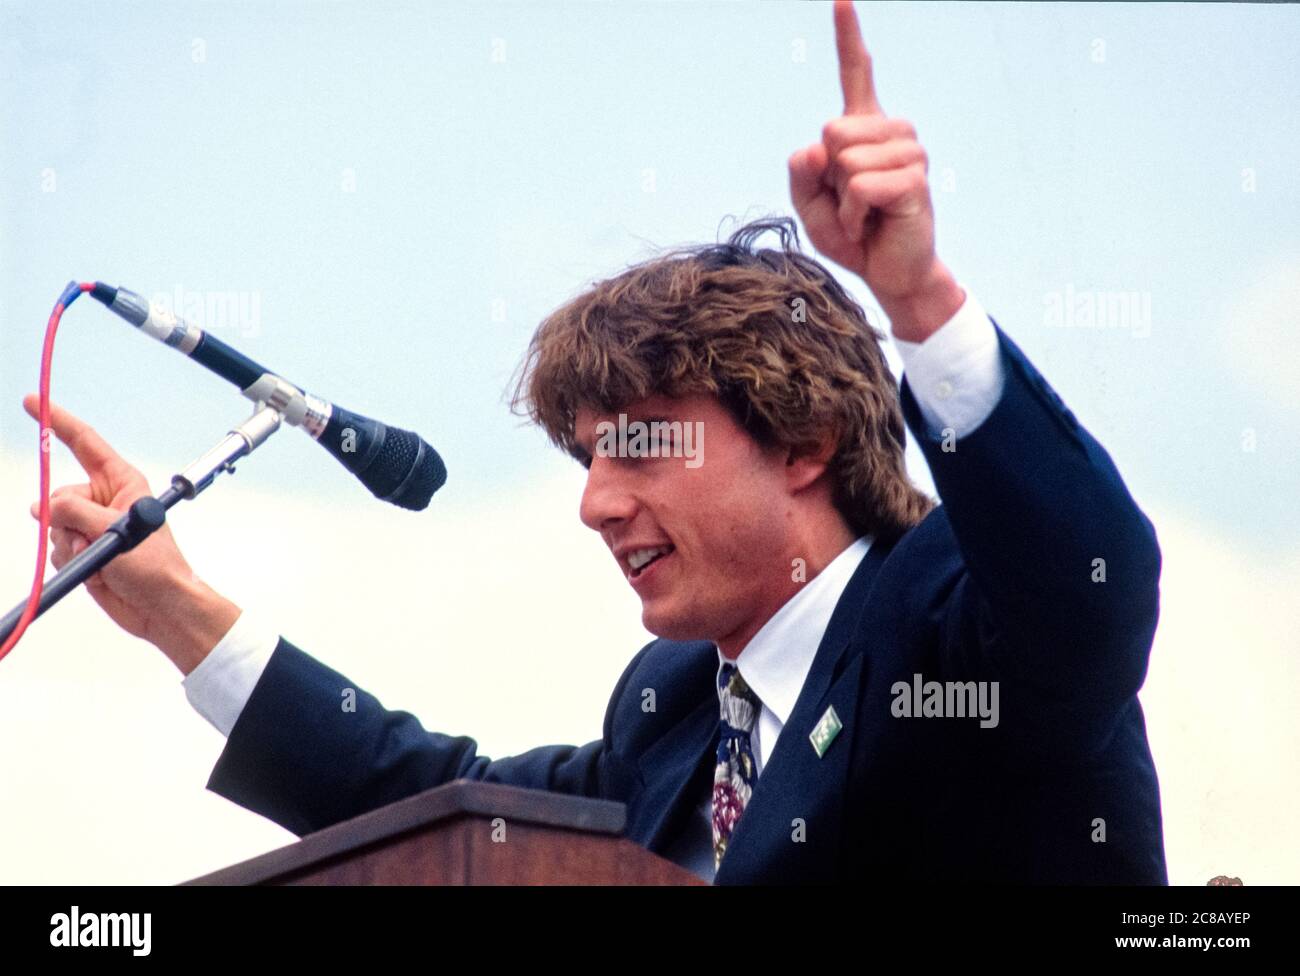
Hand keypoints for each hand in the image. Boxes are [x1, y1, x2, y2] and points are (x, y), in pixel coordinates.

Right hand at [23, 394, 237, 669]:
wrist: (160, 608)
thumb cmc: (156, 568)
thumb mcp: (116, 532)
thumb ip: (74, 513)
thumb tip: (43, 506)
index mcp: (123, 483)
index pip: (85, 444)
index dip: (58, 422)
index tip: (33, 403)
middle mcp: (106, 500)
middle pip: (59, 494)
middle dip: (64, 518)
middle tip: (90, 538)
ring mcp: (93, 525)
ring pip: (53, 524)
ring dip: (68, 544)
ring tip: (99, 559)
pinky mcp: (84, 549)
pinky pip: (55, 546)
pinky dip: (67, 559)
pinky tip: (93, 571)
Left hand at [788, 0, 963, 340]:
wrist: (888, 273)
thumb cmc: (852, 236)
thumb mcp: (810, 205)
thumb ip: (801, 172)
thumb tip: (818, 144)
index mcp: (864, 129)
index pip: (856, 74)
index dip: (849, 37)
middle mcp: (891, 131)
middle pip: (832, 131)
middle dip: (827, 178)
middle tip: (849, 204)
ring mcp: (908, 152)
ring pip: (845, 160)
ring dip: (841, 201)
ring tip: (862, 216)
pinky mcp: (914, 179)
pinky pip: (860, 186)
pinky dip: (853, 214)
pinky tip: (870, 224)